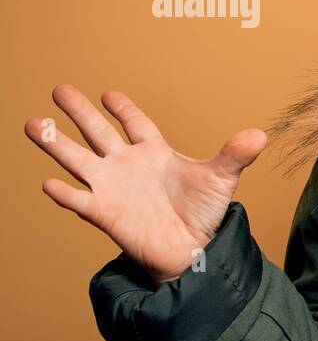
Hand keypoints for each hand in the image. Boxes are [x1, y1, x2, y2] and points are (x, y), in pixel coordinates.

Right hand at [25, 85, 266, 286]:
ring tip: (33, 124)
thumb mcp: (222, 180)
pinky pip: (80, 201)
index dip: (123, 109)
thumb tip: (260, 134)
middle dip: (79, 112)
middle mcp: (128, 166)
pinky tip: (50, 183)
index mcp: (155, 153)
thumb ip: (235, 155)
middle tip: (59, 89)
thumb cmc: (204, 214)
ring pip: (78, 160)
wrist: (193, 251)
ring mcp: (113, 188)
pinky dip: (65, 193)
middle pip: (98, 133)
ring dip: (56, 144)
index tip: (108, 94)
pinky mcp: (106, 213)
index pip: (135, 123)